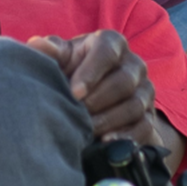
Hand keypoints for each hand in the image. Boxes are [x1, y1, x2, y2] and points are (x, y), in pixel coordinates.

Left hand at [28, 32, 164, 147]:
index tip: (74, 93)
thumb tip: (38, 45)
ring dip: (108, 120)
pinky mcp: (149, 116)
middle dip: (98, 100)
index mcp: (111, 43)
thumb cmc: (72, 72)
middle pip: (124, 81)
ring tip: (86, 131)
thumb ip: (50, 52)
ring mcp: (144, 90)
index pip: (107, 51)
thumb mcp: (60, 60)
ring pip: (134, 105)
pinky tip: (105, 142)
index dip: (91, 72)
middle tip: (76, 114)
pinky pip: (145, 127)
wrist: (89, 99)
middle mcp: (133, 64)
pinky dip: (126, 136)